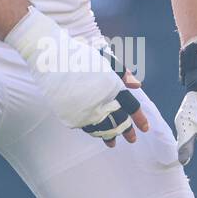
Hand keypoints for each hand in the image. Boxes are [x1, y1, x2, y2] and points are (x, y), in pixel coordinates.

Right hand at [6, 8, 148, 143]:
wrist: (51, 59)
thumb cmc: (80, 56)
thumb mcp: (105, 60)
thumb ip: (122, 73)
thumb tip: (138, 85)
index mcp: (112, 86)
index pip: (131, 107)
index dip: (139, 119)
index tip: (145, 128)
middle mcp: (101, 101)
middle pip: (119, 121)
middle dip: (127, 131)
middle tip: (132, 139)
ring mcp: (85, 111)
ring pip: (103, 129)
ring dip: (110, 135)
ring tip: (113, 140)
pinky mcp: (71, 117)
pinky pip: (87, 128)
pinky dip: (95, 131)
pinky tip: (98, 132)